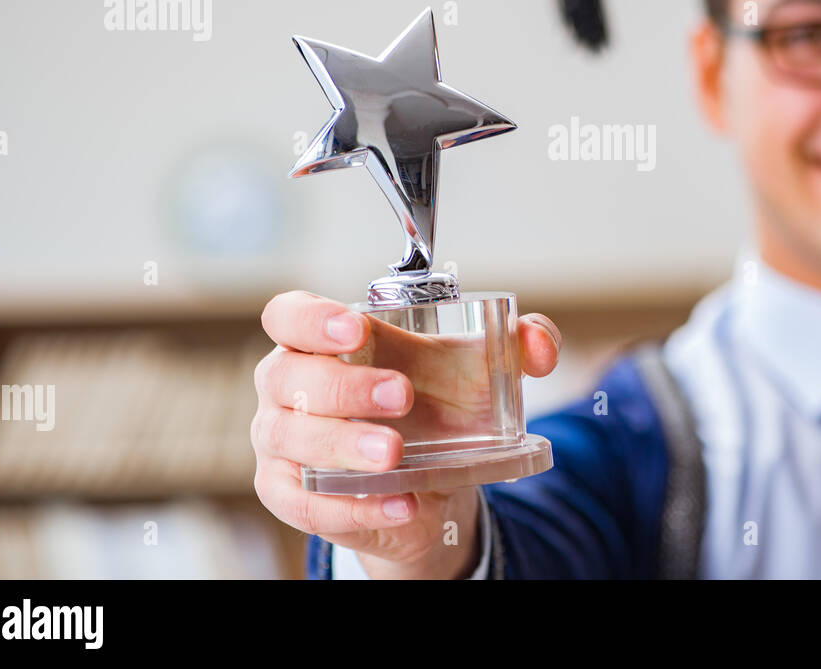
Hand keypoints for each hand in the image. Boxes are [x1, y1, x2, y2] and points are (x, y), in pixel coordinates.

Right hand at [252, 290, 560, 578]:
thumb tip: (537, 343)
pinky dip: (355, 505)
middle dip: (344, 386)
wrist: (428, 488)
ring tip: (395, 454)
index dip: (311, 318)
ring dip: (344, 446)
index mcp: (322, 342)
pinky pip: (308, 504)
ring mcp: (282, 444)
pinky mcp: (291, 496)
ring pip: (290, 440)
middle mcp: (290, 388)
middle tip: (402, 395)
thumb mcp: (478, 372)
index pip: (288, 316)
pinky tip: (402, 501)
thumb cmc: (434, 409)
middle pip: (288, 377)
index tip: (355, 329)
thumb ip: (515, 345)